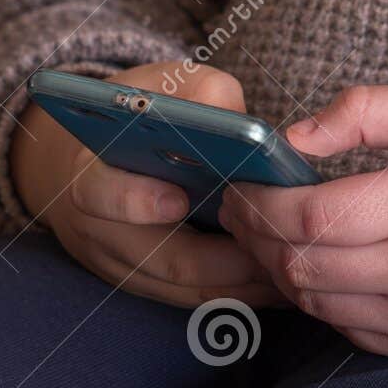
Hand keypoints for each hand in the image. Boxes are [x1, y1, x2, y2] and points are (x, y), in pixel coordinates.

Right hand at [12, 62, 283, 308]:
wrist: (95, 163)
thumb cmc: (136, 118)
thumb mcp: (160, 87)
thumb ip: (201, 95)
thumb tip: (244, 126)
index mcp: (91, 173)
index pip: (100, 194)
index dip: (136, 201)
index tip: (178, 198)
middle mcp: (101, 231)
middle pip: (164, 260)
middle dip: (226, 258)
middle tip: (276, 246)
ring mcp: (124, 269)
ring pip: (188, 290)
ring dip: (245, 284)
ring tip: (296, 267)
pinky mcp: (149, 289)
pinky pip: (199, 300)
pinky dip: (242, 293)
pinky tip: (284, 280)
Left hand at [220, 86, 387, 358]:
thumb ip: (363, 110)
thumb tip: (293, 138)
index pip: (312, 216)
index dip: (261, 206)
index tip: (241, 188)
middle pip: (302, 264)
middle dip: (256, 237)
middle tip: (239, 211)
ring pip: (315, 301)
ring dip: (279, 269)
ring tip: (269, 237)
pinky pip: (344, 327)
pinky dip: (318, 298)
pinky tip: (315, 267)